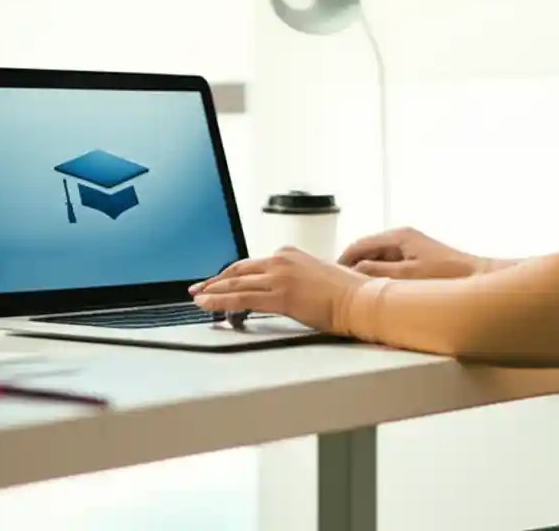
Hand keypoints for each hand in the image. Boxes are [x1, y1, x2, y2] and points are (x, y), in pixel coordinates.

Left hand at [189, 247, 368, 332]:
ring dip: (213, 292)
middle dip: (215, 281)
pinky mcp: (280, 295)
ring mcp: (279, 276)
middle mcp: (280, 260)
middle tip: (198, 288)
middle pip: (238, 270)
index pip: (252, 264)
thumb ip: (295, 278)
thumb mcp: (315, 276)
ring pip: (236, 284)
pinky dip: (221, 302)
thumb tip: (284, 290)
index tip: (218, 281)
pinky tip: (208, 305)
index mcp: (289, 253)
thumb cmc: (347, 292)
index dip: (231, 275)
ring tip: (197, 299)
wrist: (361, 299)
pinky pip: (242, 299)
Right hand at [338, 227, 487, 279]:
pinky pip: (390, 266)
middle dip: (352, 268)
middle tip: (340, 288)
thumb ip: (378, 274)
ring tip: (357, 293)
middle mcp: (402, 238)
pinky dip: (380, 276)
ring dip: (367, 274)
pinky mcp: (417, 258)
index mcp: (398, 237)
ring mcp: (410, 247)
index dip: (342, 261)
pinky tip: (379, 292)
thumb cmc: (448, 277)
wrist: (480, 279)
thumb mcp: (408, 277)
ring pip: (378, 260)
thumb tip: (353, 273)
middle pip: (366, 251)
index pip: (358, 246)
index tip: (329, 277)